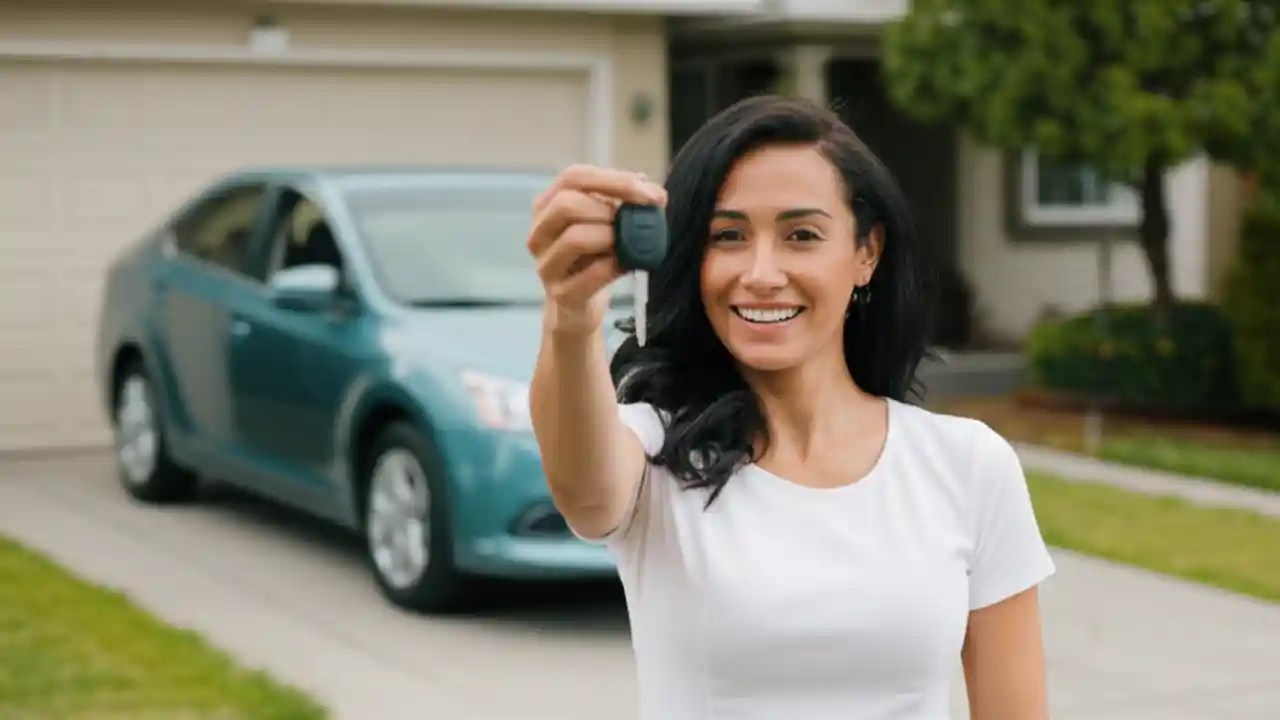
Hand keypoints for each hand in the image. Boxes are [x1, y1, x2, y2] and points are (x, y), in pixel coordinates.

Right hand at [527, 164, 666, 336]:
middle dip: (607, 210)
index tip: (650, 193)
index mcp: (547, 205)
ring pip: (574, 238)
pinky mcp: (560, 294)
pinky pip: (591, 274)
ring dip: (609, 237)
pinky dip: (615, 266)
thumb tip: (649, 187)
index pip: (573, 176)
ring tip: (626, 244)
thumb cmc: (592, 258)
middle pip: (566, 204)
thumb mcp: (605, 224)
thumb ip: (622, 203)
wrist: (578, 306)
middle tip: (632, 222)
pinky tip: (626, 265)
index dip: (613, 180)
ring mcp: (545, 264)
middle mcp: (538, 232)